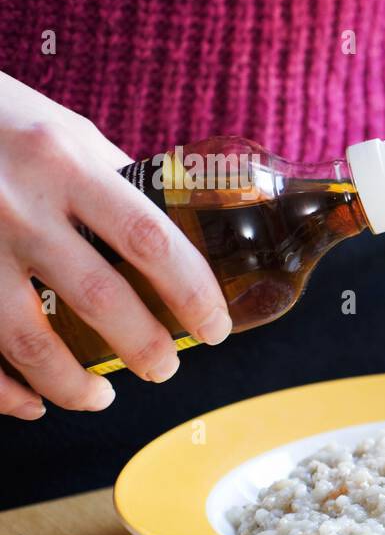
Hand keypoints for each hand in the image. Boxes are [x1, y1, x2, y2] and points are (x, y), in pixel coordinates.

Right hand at [0, 72, 230, 418]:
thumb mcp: (64, 133)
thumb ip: (114, 180)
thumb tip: (178, 230)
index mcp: (65, 163)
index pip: (150, 240)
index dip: (192, 293)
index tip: (215, 328)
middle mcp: (17, 206)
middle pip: (98, 298)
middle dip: (144, 347)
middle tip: (165, 368)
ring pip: (29, 340)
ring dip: (74, 384)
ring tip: (101, 397)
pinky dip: (4, 390)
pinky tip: (33, 402)